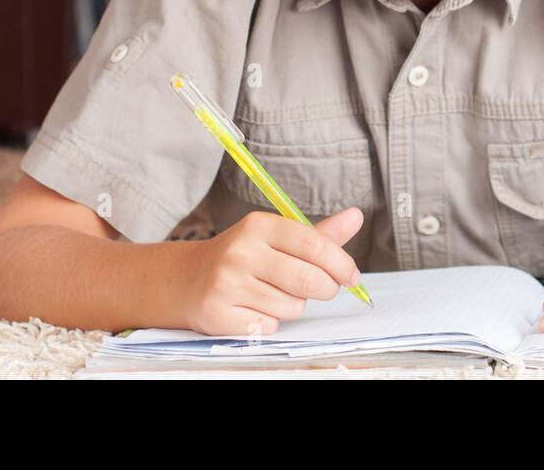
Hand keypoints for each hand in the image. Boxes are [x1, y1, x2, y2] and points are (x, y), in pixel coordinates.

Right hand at [178, 207, 364, 335]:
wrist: (187, 280)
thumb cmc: (244, 257)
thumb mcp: (276, 238)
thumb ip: (317, 234)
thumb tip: (356, 216)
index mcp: (258, 226)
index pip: (313, 244)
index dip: (341, 263)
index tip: (352, 276)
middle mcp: (240, 252)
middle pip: (308, 280)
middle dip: (325, 288)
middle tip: (324, 288)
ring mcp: (226, 284)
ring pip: (291, 307)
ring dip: (293, 306)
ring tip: (274, 294)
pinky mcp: (218, 315)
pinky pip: (269, 327)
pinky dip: (269, 322)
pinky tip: (253, 309)